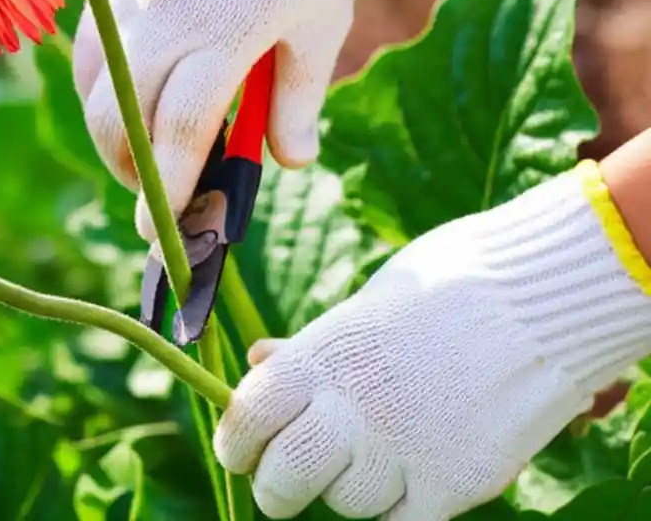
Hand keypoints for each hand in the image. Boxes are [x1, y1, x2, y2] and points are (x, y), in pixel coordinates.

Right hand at [72, 0, 385, 241]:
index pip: (181, 133)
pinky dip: (99, 83)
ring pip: (91, 85)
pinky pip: (87, 42)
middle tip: (155, 193)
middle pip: (120, 118)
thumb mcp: (324, 18)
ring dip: (109, 130)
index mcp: (228, 30)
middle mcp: (167, 13)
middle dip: (131, 170)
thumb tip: (286, 164)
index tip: (165, 233)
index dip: (170, 191)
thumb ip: (301, 99)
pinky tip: (128, 90)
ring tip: (141, 147)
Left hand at [214, 164, 650, 519]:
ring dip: (354, 489)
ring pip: (346, 505)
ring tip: (386, 450)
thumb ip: (312, 348)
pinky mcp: (453, 484)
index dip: (236, 443)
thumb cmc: (451, 283)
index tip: (242, 453)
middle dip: (280, 488)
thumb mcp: (366, 303)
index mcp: (319, 356)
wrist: (545, 295)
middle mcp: (349, 408)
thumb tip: (260, 362)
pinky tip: (416, 477)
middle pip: (284, 482)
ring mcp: (401, 451)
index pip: (247, 419)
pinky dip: (402, 510)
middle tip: (288, 484)